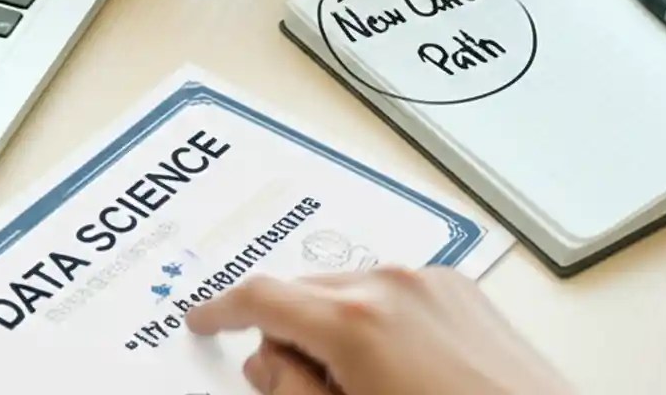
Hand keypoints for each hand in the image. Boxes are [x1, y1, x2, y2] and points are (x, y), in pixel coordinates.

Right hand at [186, 267, 575, 394]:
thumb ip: (292, 391)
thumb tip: (268, 361)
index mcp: (355, 320)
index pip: (262, 298)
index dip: (222, 311)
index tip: (205, 320)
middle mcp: (391, 284)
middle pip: (304, 289)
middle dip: (289, 330)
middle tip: (301, 386)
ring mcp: (430, 281)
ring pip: (347, 287)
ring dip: (335, 324)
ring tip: (363, 384)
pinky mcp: (460, 288)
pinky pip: (392, 290)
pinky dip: (377, 318)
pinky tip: (397, 367)